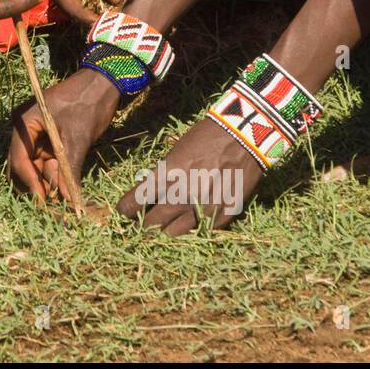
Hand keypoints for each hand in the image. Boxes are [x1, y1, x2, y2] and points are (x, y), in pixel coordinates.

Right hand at [9, 69, 119, 202]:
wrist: (103, 84)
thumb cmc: (87, 105)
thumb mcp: (77, 138)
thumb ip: (70, 169)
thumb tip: (70, 199)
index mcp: (24, 123)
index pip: (19, 158)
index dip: (29, 181)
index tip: (42, 200)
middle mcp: (25, 129)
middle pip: (21, 164)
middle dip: (35, 184)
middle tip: (50, 203)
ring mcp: (36, 134)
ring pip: (35, 166)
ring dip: (46, 181)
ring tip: (62, 195)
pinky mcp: (49, 139)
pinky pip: (46, 161)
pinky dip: (54, 173)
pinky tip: (65, 186)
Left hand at [115, 117, 262, 234]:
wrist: (244, 135)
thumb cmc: (206, 138)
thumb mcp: (177, 152)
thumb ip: (164, 176)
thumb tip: (151, 194)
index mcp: (167, 176)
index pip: (135, 202)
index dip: (126, 209)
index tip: (125, 210)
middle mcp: (183, 195)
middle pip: (152, 222)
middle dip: (144, 223)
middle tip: (143, 221)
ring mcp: (204, 208)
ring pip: (175, 233)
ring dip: (167, 229)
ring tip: (165, 225)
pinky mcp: (224, 214)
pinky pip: (202, 230)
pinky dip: (195, 226)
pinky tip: (192, 219)